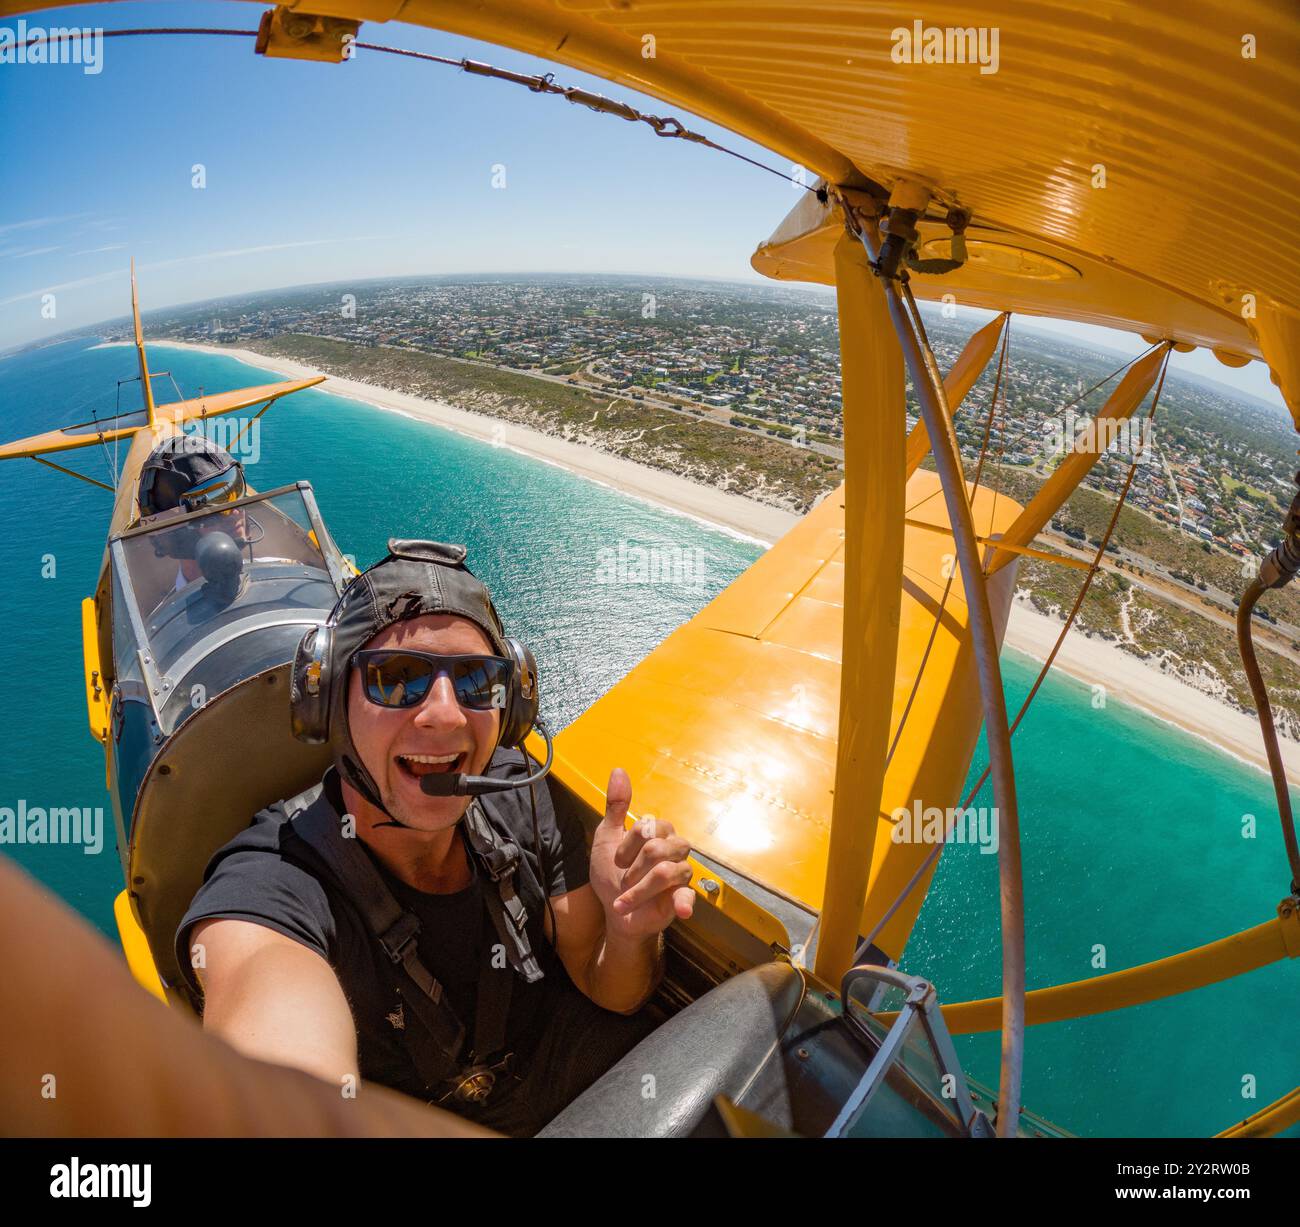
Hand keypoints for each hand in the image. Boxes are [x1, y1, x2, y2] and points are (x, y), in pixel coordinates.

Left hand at [588, 768, 694, 941]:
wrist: (614, 911)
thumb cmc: (611, 873)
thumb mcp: (607, 838)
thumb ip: (615, 806)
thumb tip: (619, 770)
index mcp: (659, 832)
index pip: (646, 828)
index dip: (626, 847)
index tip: (616, 861)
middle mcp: (674, 849)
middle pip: (657, 849)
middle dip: (632, 869)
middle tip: (622, 881)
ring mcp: (680, 874)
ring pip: (666, 872)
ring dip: (638, 891)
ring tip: (624, 901)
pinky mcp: (681, 897)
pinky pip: (688, 896)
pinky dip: (684, 903)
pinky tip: (680, 911)